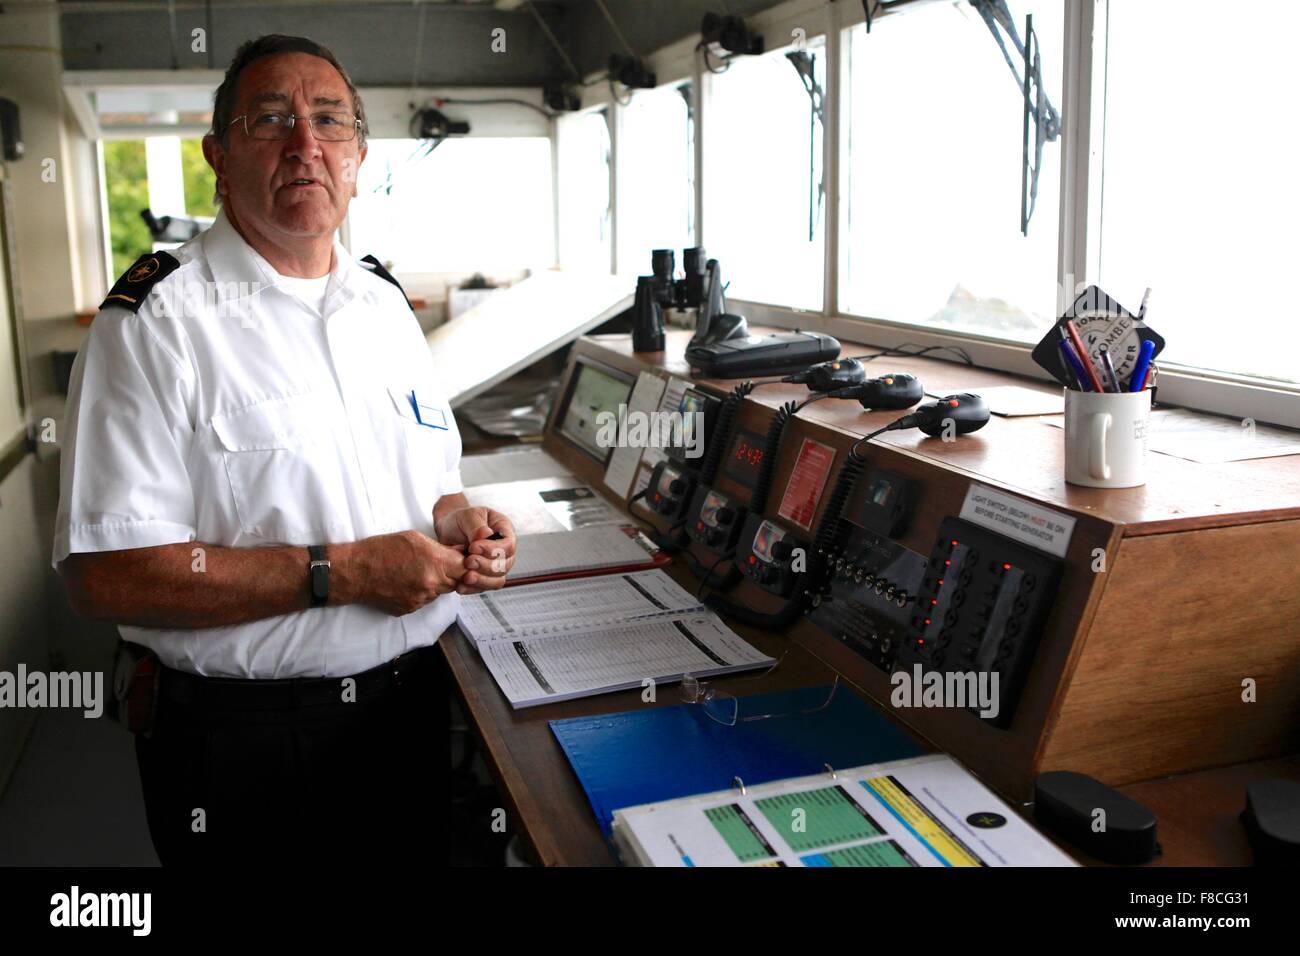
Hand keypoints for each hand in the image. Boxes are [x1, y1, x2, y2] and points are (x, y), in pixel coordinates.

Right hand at [336, 530, 467, 615]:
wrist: (355, 571)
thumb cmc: (381, 549)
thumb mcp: (414, 538)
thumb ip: (440, 548)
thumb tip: (458, 553)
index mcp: (435, 562)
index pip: (466, 568)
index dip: (465, 563)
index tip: (460, 560)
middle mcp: (431, 583)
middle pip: (456, 582)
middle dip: (452, 574)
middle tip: (438, 565)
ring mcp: (421, 599)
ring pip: (440, 592)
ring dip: (436, 584)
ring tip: (416, 572)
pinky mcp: (410, 608)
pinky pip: (424, 601)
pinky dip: (420, 592)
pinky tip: (406, 582)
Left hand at [435, 506, 516, 593]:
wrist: (447, 530)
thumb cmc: (461, 519)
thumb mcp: (468, 515)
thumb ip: (476, 525)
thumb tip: (486, 535)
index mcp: (504, 530)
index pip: (509, 545)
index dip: (493, 550)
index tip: (473, 547)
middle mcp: (503, 549)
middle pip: (505, 565)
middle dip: (486, 566)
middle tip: (468, 561)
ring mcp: (495, 564)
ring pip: (498, 579)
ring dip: (482, 580)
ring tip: (466, 576)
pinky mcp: (484, 575)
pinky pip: (485, 587)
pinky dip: (473, 588)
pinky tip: (461, 586)